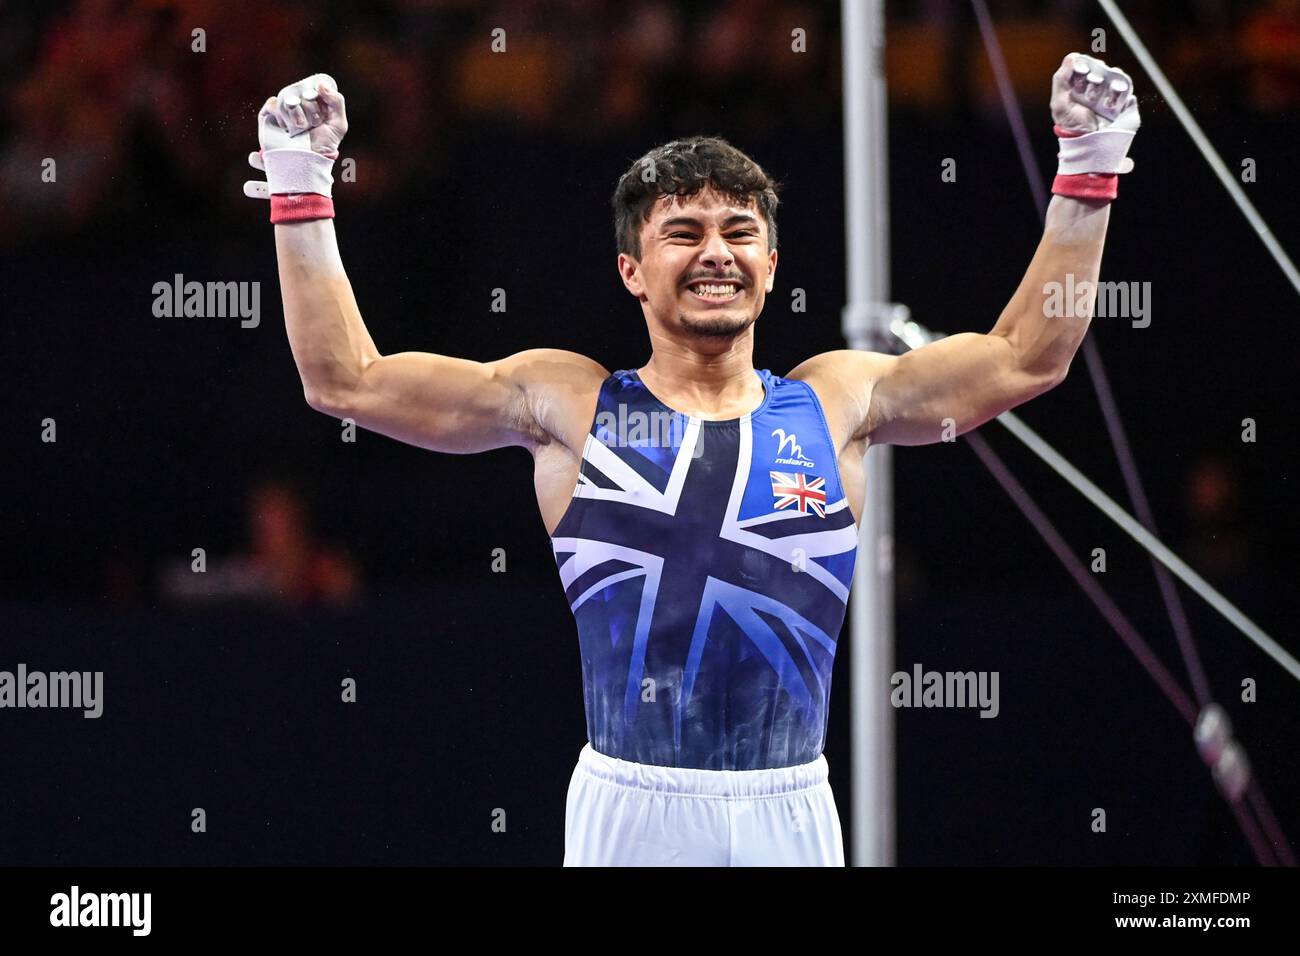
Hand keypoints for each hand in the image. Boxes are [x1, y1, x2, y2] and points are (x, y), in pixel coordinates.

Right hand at [243, 74, 346, 200]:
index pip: (313, 86)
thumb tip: (321, 84)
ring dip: (296, 113)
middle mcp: (298, 103)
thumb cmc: (324, 146)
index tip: (321, 111)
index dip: (316, 95)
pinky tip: (288, 128)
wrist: (306, 164)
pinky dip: (282, 115)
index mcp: (314, 103)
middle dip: (309, 108)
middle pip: (300, 90)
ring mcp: (283, 110)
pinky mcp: (269, 117)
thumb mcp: (338, 125)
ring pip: (287, 96)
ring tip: (299, 129)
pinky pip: (273, 104)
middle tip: (312, 124)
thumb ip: (336, 102)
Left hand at [1050, 53, 1139, 183]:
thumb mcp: (1060, 103)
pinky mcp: (1124, 104)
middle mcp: (1097, 88)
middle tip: (1093, 81)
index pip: (1085, 67)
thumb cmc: (1070, 125)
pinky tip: (1115, 94)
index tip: (1081, 69)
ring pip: (1115, 79)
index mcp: (1081, 86)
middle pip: (1101, 71)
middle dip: (1096, 74)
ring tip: (1103, 89)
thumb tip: (1071, 56)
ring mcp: (1111, 95)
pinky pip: (1127, 91)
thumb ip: (1061, 79)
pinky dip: (1122, 90)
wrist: (1086, 145)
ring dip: (1111, 80)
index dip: (1084, 65)